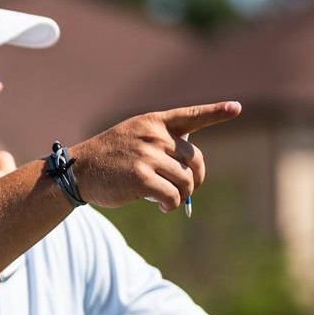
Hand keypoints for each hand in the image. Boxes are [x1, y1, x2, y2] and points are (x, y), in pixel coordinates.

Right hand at [69, 101, 239, 211]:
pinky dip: (172, 205)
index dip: (216, 112)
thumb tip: (191, 174)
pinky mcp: (141, 178)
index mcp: (153, 123)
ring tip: (170, 201)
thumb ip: (161, 145)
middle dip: (195, 179)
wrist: (77, 171)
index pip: (190, 116)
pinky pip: (173, 196)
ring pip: (186, 181)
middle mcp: (153, 136)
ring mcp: (147, 156)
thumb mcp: (133, 138)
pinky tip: (164, 206)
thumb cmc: (108, 158)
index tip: (236, 108)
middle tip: (186, 190)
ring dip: (183, 196)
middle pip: (195, 161)